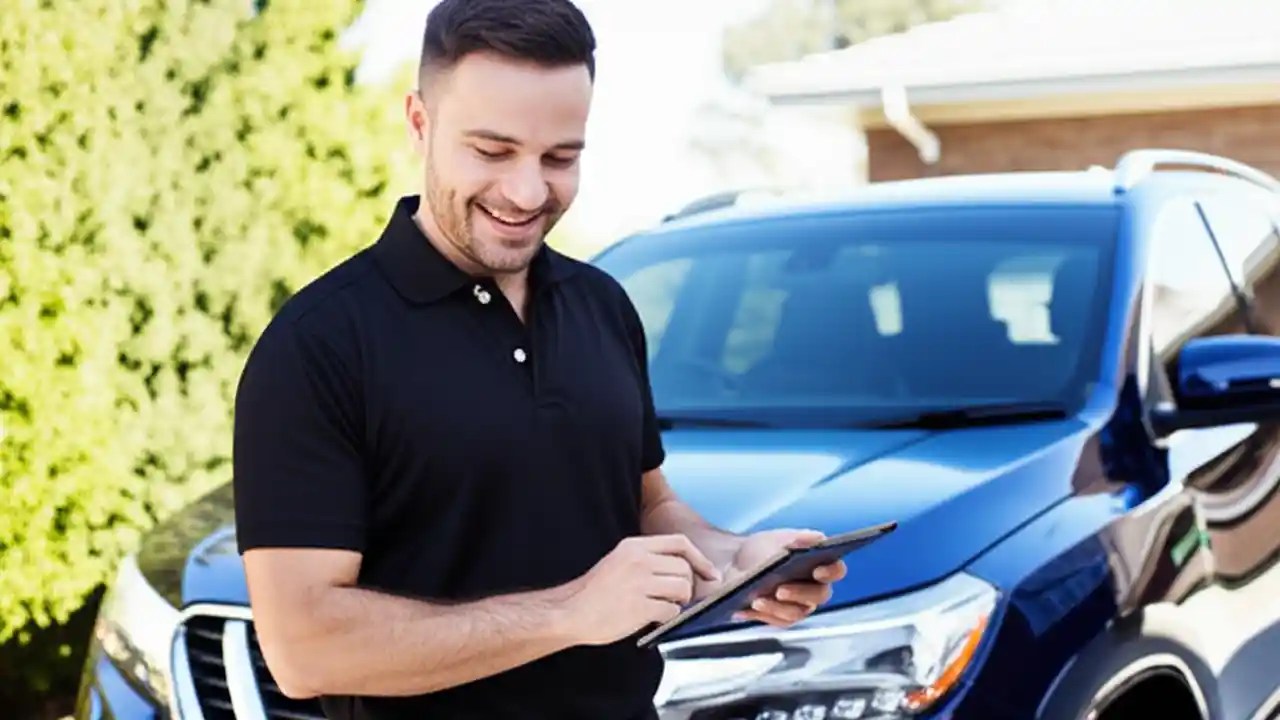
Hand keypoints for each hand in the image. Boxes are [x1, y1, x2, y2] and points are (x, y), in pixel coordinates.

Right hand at [565, 534, 720, 645]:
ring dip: (679, 602)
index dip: (699, 558)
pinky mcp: (640, 607)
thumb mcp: (620, 561)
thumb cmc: (595, 591)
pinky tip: (652, 618)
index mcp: (634, 546)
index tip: (709, 573)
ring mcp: (639, 583)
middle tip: (676, 597)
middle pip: (684, 568)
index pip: (679, 543)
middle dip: (687, 585)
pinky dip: (667, 617)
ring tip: (663, 607)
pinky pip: (671, 610)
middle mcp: (638, 560)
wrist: (570, 611)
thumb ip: (648, 560)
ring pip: (683, 588)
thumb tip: (683, 570)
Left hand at [727, 529, 846, 627]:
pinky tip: (744, 609)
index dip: (830, 572)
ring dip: (776, 608)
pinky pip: (777, 621)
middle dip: (799, 593)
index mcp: (821, 565)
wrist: (738, 562)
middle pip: (818, 596)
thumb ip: (799, 538)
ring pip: (796, 613)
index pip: (836, 570)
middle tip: (780, 590)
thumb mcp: (779, 538)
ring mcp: (800, 606)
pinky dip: (761, 615)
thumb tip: (816, 539)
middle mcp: (815, 589)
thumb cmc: (764, 549)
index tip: (817, 570)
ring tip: (756, 600)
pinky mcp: (782, 618)